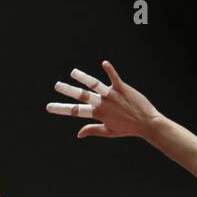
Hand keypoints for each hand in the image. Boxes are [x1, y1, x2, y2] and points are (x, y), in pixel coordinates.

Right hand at [46, 60, 161, 138]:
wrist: (147, 123)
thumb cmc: (129, 129)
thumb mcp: (109, 132)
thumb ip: (92, 130)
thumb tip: (78, 134)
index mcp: (98, 114)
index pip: (75, 111)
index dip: (61, 109)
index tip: (49, 107)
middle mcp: (103, 104)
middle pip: (82, 96)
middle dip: (68, 90)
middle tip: (57, 85)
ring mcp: (112, 95)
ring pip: (95, 85)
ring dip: (83, 77)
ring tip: (73, 72)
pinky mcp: (123, 88)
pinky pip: (114, 77)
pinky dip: (109, 70)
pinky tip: (104, 63)